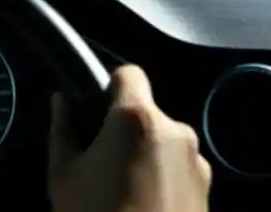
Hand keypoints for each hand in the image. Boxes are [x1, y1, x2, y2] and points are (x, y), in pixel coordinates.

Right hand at [48, 65, 211, 211]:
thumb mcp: (63, 176)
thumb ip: (62, 130)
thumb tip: (61, 102)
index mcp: (138, 118)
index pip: (128, 73)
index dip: (109, 87)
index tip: (95, 114)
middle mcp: (176, 130)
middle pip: (147, 112)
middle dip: (125, 129)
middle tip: (101, 163)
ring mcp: (197, 161)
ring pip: (164, 142)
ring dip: (147, 155)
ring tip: (124, 193)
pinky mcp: (208, 189)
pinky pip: (180, 168)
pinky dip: (164, 179)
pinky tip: (145, 206)